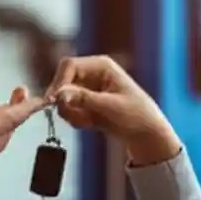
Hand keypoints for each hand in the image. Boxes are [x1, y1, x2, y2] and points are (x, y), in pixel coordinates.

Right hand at [45, 55, 181, 164]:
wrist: (145, 134)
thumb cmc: (136, 115)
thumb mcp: (110, 107)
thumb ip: (84, 99)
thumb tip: (60, 95)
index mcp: (101, 65)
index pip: (69, 65)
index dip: (59, 82)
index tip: (55, 102)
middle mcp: (91, 73)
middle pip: (61, 82)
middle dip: (66, 103)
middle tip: (76, 119)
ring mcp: (86, 88)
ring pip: (62, 98)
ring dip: (72, 113)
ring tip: (91, 123)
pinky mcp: (84, 103)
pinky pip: (68, 110)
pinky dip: (76, 119)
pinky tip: (92, 124)